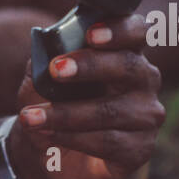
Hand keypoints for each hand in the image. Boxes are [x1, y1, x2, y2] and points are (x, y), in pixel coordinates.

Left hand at [6, 14, 164, 178]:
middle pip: (128, 65)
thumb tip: (47, 49)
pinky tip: (48, 135)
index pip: (138, 31)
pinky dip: (73, 138)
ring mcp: (146, 115)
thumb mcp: (43, 75)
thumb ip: (46, 57)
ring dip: (66, 113)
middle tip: (56, 70)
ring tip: (31, 117)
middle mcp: (144, 79)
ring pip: (111, 110)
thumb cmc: (53, 100)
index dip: (120, 29)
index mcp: (126, 50)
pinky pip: (109, 142)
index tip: (91, 34)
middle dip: (90, 65)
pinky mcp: (140, 148)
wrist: (48, 148)